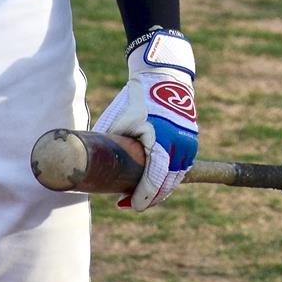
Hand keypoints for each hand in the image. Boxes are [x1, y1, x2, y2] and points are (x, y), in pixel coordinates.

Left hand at [92, 29, 197, 209]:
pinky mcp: (191, 141)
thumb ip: (111, 142)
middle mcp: (179, 143)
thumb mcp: (120, 119)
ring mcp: (188, 143)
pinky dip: (169, 176)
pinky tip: (156, 183)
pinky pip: (181, 166)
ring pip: (176, 177)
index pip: (155, 177)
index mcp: (161, 138)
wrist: (163, 75)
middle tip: (133, 204)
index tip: (135, 206)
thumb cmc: (136, 98)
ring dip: (161, 188)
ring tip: (142, 196)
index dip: (144, 195)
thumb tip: (90, 165)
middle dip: (151, 197)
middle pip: (168, 182)